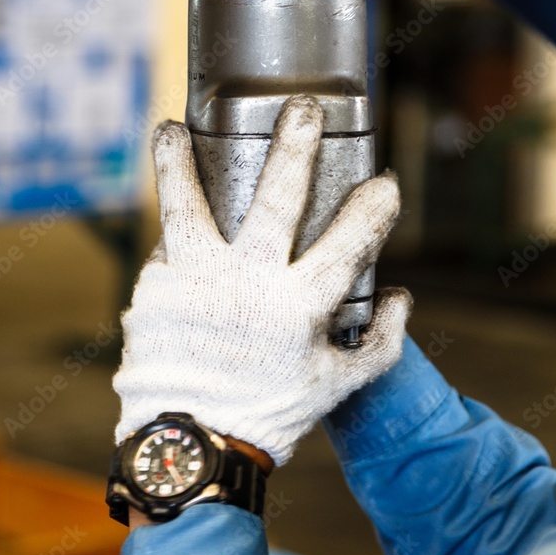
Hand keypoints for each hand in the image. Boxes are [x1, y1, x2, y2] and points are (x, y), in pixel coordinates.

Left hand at [113, 95, 411, 465]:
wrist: (188, 446)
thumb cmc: (268, 413)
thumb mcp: (335, 385)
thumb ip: (379, 342)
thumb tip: (402, 296)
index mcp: (298, 306)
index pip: (349, 242)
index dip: (373, 207)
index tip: (384, 183)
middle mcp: (246, 284)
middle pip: (275, 199)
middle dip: (294, 147)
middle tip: (302, 108)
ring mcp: (194, 281)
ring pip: (187, 203)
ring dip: (180, 160)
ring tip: (172, 127)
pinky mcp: (153, 288)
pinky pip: (168, 247)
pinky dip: (176, 235)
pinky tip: (180, 227)